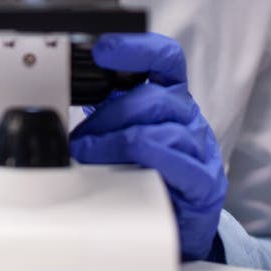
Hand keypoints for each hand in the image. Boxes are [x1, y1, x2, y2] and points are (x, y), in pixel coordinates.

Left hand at [69, 33, 226, 260]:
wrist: (178, 222)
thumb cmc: (150, 170)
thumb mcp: (126, 130)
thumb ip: (107, 110)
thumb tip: (65, 97)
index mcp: (170, 96)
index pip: (164, 58)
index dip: (135, 49)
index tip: (102, 50)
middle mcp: (188, 116)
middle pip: (153, 98)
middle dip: (108, 115)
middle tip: (80, 137)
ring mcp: (200, 147)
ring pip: (160, 129)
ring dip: (116, 141)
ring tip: (89, 155)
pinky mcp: (204, 182)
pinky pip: (177, 162)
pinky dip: (145, 161)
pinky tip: (127, 170)